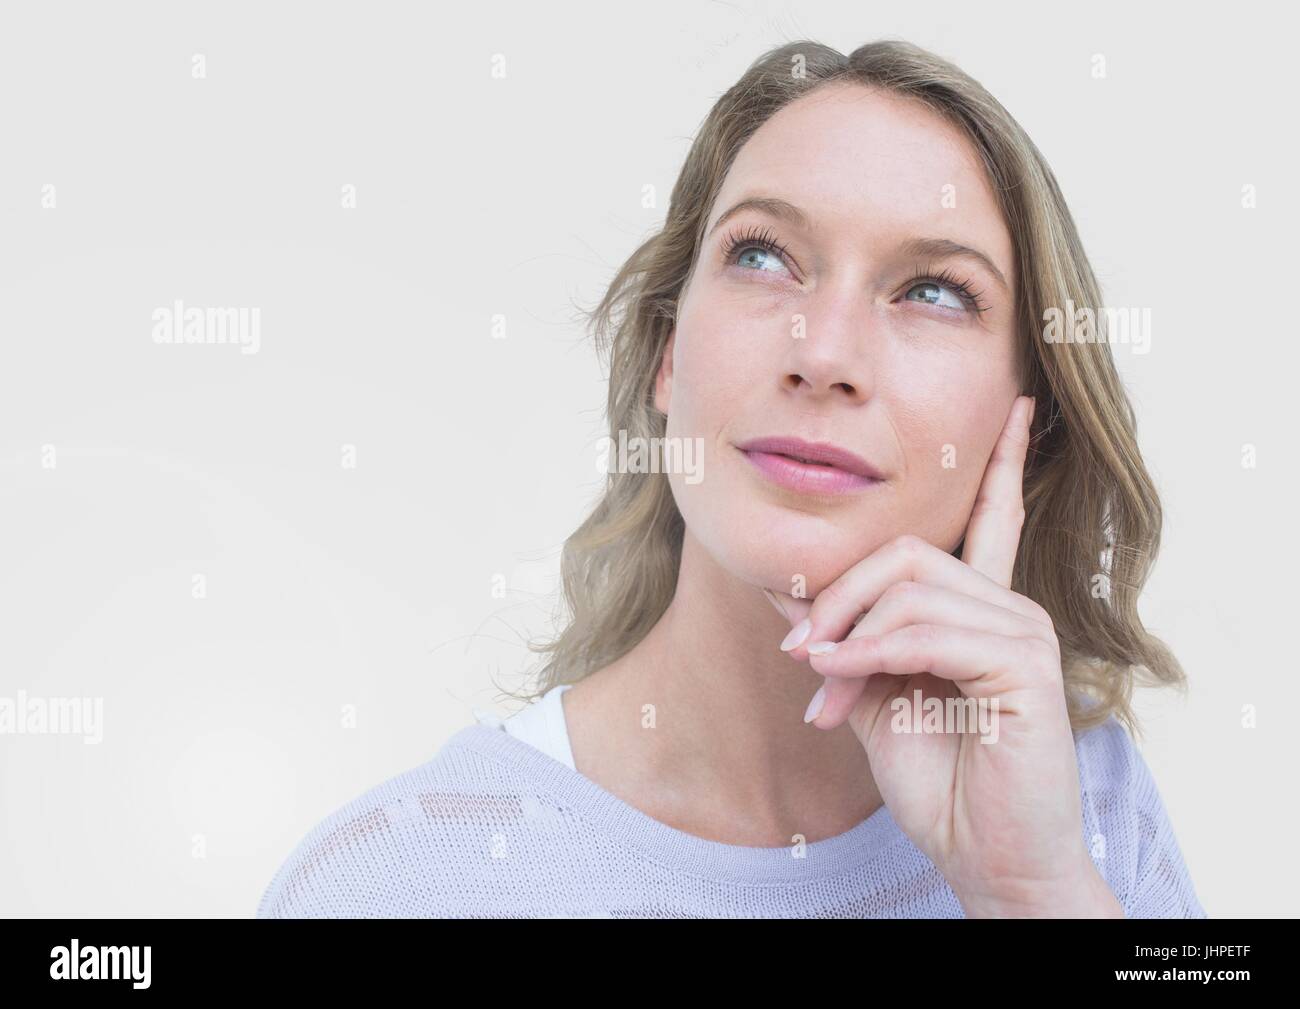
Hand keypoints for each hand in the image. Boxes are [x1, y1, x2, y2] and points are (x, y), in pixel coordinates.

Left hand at [762, 395, 1122, 916]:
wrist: (986, 857)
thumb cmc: (938, 780)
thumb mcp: (873, 695)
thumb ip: (844, 636)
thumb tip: (789, 585)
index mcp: (982, 608)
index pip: (995, 517)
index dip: (1004, 462)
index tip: (1016, 405)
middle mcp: (1009, 607)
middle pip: (906, 553)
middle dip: (837, 597)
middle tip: (800, 653)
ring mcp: (1023, 630)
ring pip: (910, 586)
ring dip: (846, 635)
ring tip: (824, 686)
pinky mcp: (1025, 663)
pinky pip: (926, 629)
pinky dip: (872, 652)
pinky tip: (845, 681)